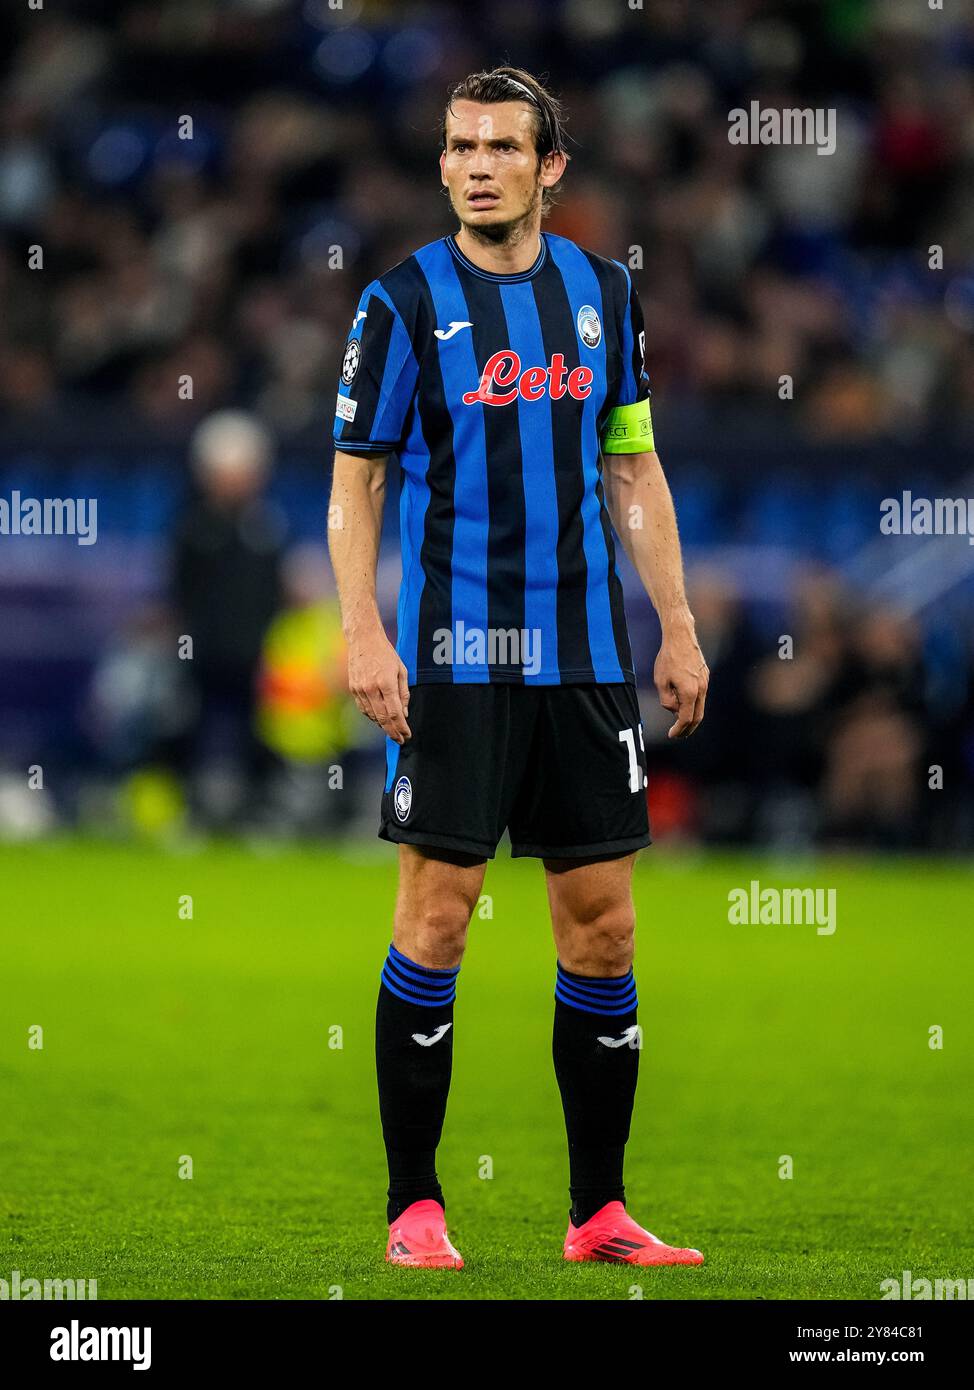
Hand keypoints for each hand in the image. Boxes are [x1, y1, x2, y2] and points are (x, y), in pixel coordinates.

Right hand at [347, 627, 410, 743]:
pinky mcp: (353, 689)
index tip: (407, 735)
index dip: (401, 727)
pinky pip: (363, 708)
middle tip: (400, 740)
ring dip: (382, 725)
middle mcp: (372, 688)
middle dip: (392, 732)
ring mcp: (360, 689)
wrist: (363, 640)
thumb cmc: (385, 653)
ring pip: (372, 715)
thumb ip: (403, 693)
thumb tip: (404, 713)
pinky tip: (379, 719)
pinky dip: (372, 716)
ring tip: (391, 730)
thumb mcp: (401, 670)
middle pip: (383, 718)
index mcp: (386, 683)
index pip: (395, 713)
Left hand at [654, 617, 708, 738]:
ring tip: (680, 723)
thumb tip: (674, 711)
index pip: (686, 719)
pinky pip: (701, 695)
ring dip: (691, 716)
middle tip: (678, 735)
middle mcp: (701, 689)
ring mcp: (705, 682)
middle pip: (698, 716)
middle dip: (688, 728)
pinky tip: (684, 704)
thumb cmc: (668, 658)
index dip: (679, 729)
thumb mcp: (660, 682)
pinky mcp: (705, 676)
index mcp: (690, 692)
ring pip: (701, 706)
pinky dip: (693, 704)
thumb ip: (666, 700)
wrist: (681, 637)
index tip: (671, 735)